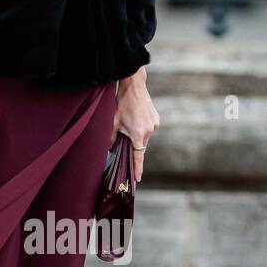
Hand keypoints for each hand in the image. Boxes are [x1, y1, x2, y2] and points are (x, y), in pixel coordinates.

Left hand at [111, 67, 159, 182]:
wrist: (134, 87)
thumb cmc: (121, 104)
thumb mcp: (113, 123)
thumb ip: (111, 139)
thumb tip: (109, 150)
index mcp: (138, 134)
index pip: (138, 157)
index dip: (137, 169)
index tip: (138, 179)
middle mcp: (149, 131)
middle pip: (140, 146)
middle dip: (133, 145)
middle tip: (125, 136)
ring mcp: (155, 125)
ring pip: (144, 137)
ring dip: (137, 134)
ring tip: (129, 121)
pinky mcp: (156, 119)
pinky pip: (148, 129)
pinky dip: (141, 127)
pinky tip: (135, 117)